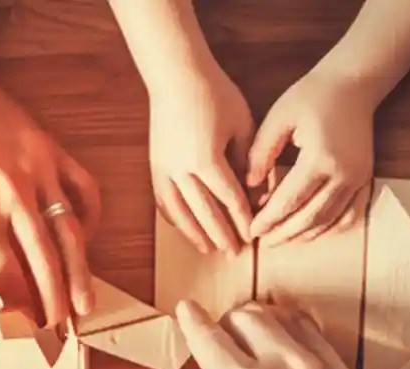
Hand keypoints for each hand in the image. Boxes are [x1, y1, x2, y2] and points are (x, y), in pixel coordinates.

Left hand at [0, 66, 99, 335]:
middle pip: (25, 264)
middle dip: (37, 306)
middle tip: (46, 335)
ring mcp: (30, 175)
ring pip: (62, 236)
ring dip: (74, 277)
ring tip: (81, 309)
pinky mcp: (50, 154)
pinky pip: (82, 189)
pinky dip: (90, 216)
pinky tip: (87, 241)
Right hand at [148, 66, 253, 253]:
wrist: (176, 74)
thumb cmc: (215, 94)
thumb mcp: (243, 124)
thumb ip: (249, 160)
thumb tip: (256, 191)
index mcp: (207, 159)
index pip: (229, 199)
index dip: (241, 220)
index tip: (252, 235)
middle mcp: (182, 170)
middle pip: (204, 212)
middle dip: (221, 235)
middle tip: (234, 253)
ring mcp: (164, 168)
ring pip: (180, 211)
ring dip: (195, 233)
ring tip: (208, 249)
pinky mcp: (154, 164)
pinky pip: (163, 199)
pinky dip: (174, 217)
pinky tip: (184, 227)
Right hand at [169, 300, 378, 368]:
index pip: (209, 338)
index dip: (192, 321)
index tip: (187, 310)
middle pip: (248, 316)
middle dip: (228, 320)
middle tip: (223, 334)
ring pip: (286, 318)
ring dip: (265, 320)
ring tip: (256, 336)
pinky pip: (319, 338)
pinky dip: (298, 334)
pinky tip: (290, 347)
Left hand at [247, 68, 374, 245]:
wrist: (353, 83)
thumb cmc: (311, 95)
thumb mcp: (279, 118)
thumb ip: (261, 153)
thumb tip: (248, 187)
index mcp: (320, 158)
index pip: (290, 200)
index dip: (269, 220)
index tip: (251, 230)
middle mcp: (344, 174)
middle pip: (311, 218)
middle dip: (284, 234)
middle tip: (262, 243)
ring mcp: (358, 179)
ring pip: (330, 221)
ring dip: (305, 235)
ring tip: (281, 240)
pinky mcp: (365, 179)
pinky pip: (349, 215)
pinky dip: (329, 228)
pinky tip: (310, 231)